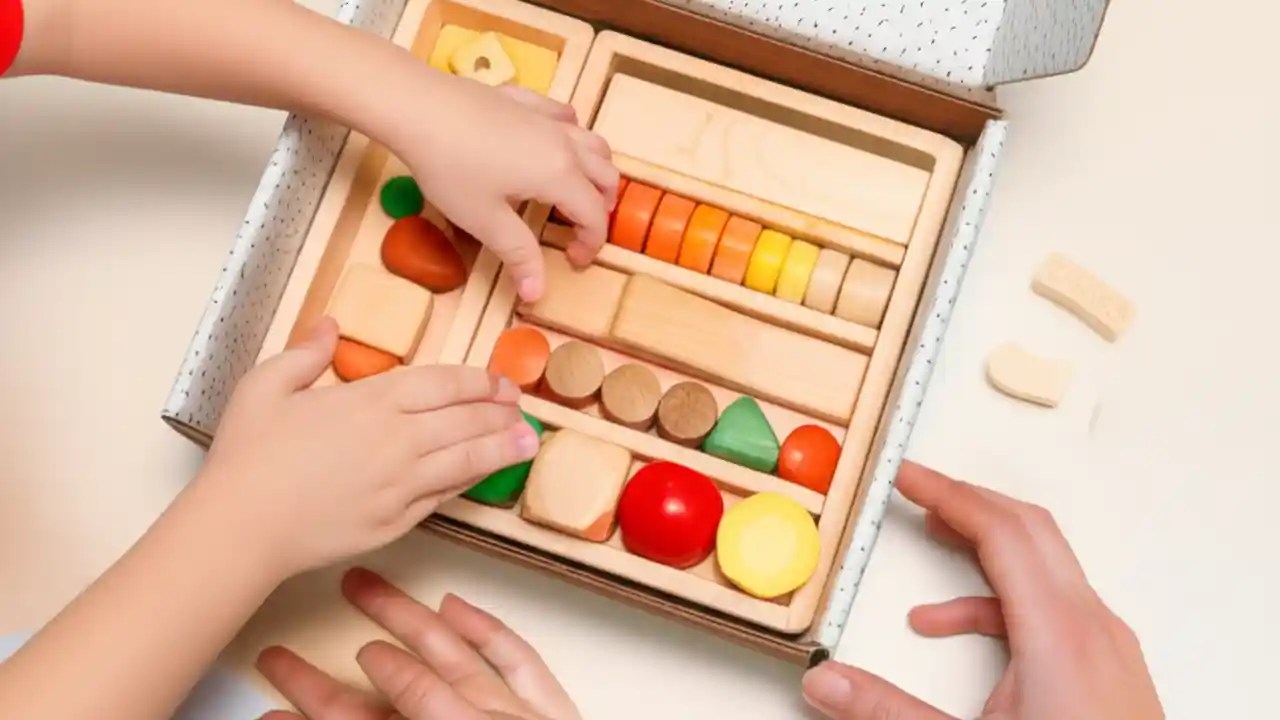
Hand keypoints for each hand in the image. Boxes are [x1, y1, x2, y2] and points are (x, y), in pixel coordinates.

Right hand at [196, 319, 537, 578]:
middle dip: (500, 412)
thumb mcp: (265, 385)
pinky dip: (468, 484)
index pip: (444, 383)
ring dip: (501, 449)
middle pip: (466, 420)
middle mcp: (397, 440)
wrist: (240, 526)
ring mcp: (401, 483)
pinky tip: (482, 477)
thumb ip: (305, 352)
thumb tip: (330, 324)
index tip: (500, 381)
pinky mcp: (396, 521)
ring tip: (528, 443)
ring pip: (466, 460)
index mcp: (372, 400)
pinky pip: (443, 497)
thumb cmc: (248, 456)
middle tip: (522, 408)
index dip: (480, 381)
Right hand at [255, 568, 580, 719]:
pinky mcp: (557, 712)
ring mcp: (517, 716)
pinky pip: (518, 659)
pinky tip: (455, 605)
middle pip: (394, 685)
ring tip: (366, 592)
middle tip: (285, 654)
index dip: (316, 710)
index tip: (276, 701)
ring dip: (404, 618)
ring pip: (452, 652)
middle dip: (330, 674)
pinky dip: (485, 628)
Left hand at [387, 76, 618, 302]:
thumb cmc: (451, 167)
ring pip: (592, 141)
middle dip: (602, 206)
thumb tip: (537, 293)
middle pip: (605, 175)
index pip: (593, 215)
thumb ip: (518, 254)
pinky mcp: (525, 99)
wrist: (417, 107)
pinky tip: (554, 140)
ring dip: (596, 169)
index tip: (573, 261)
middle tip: (581, 229)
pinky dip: (571, 133)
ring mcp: (546, 117)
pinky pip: (563, 115)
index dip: (591, 243)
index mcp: (559, 175)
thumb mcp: (484, 220)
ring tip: (580, 188)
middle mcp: (564, 144)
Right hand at [802, 462, 1163, 719]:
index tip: (906, 476)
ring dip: (984, 549)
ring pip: (1044, 565)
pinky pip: (1054, 605)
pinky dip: (1000, 600)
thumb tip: (830, 680)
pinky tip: (953, 629)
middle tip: (917, 489)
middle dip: (967, 501)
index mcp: (1060, 634)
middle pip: (1029, 529)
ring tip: (930, 544)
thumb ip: (890, 710)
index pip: (1001, 530)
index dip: (947, 493)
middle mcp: (1093, 628)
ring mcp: (1108, 646)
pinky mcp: (1109, 667)